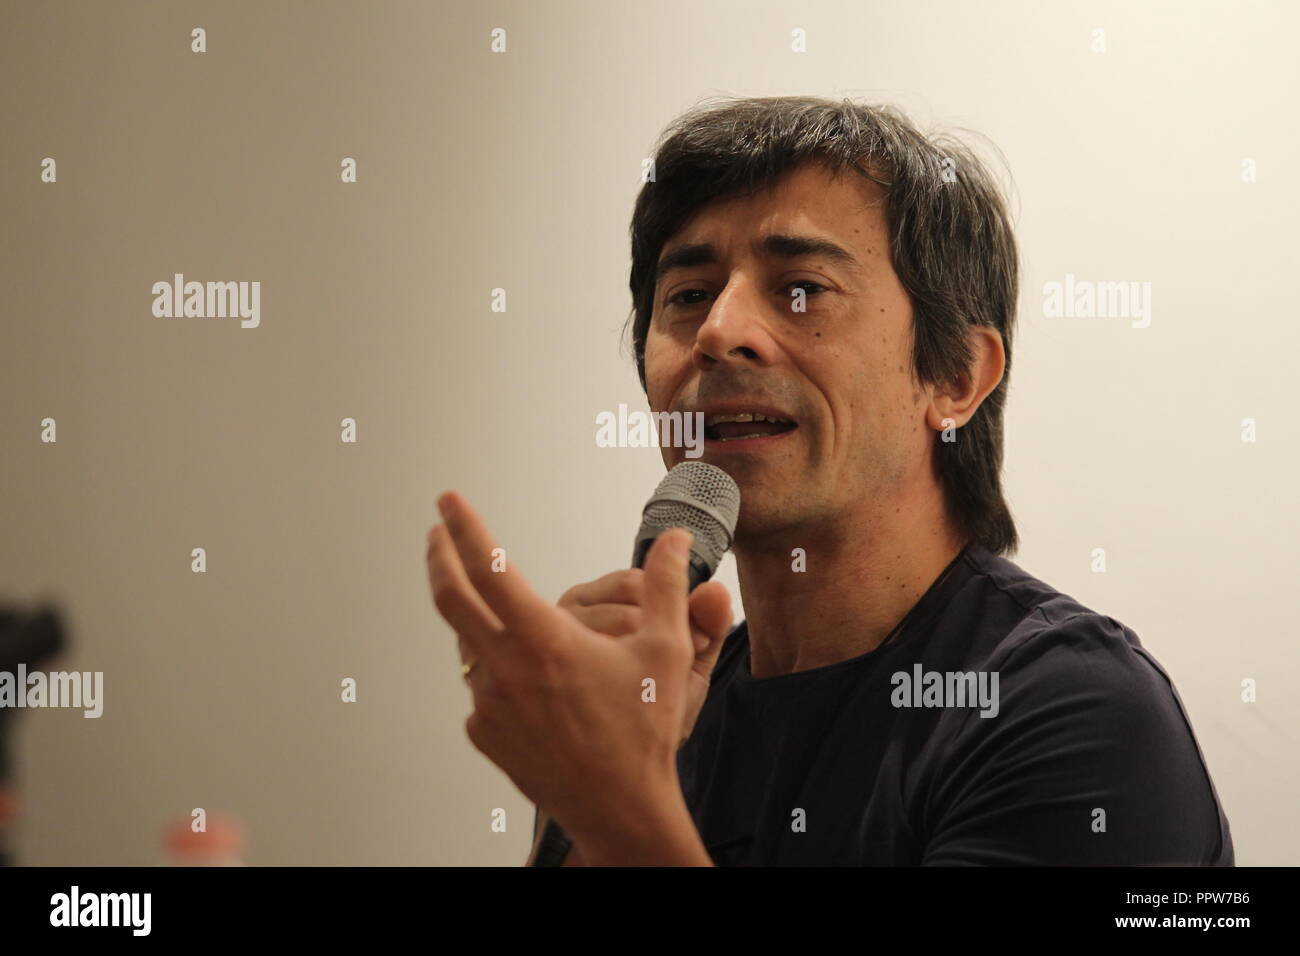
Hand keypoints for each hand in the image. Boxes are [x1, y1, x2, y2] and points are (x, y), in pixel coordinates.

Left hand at [426, 490, 712, 858]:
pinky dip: (496, 669)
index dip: (466, 527)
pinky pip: (482, 687)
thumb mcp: (666, 651)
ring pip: (469, 645)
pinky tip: (528, 678)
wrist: (620, 807)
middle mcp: (505, 670)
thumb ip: (667, 586)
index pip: (489, 568)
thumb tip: (674, 541)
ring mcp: (489, 705)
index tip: (450, 501)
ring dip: (477, 620)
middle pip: (451, 599)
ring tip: (499, 609)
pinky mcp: (486, 734)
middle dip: (439, 557)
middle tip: (437, 532)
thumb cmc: (643, 732)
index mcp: (545, 641)